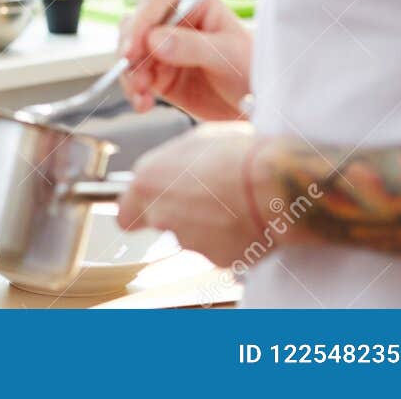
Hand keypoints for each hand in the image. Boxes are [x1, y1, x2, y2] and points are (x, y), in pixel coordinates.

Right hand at [117, 0, 252, 119]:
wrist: (259, 105)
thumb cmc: (253, 70)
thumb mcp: (227, 56)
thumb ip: (193, 46)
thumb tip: (155, 40)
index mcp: (195, 5)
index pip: (156, 3)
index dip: (140, 22)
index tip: (132, 49)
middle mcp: (175, 23)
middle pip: (136, 25)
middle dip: (129, 50)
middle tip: (132, 73)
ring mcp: (165, 49)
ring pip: (131, 54)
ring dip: (130, 75)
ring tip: (141, 96)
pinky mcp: (160, 74)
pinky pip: (136, 78)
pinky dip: (134, 91)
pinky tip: (143, 104)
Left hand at [117, 121, 266, 266]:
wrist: (275, 181)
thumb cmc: (237, 153)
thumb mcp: (196, 142)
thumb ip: (174, 163)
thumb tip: (174, 169)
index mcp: (148, 183)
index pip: (125, 214)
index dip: (138, 211)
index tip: (150, 206)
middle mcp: (162, 215)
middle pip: (162, 222)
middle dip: (180, 213)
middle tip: (207, 197)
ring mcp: (189, 240)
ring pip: (192, 236)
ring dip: (207, 225)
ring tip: (234, 202)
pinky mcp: (219, 258)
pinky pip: (220, 248)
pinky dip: (230, 239)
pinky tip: (247, 219)